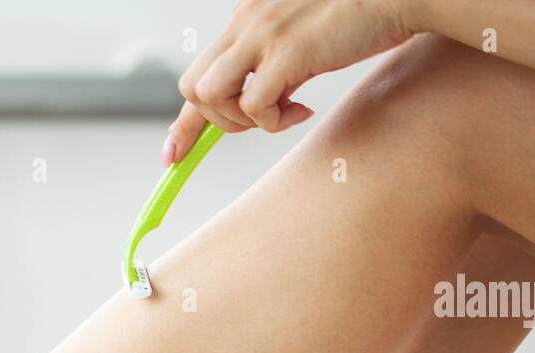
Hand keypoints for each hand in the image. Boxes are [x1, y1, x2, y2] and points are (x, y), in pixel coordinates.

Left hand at [164, 0, 414, 163]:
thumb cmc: (362, 14)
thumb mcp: (302, 35)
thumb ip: (274, 58)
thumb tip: (260, 102)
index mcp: (247, 15)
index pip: (199, 71)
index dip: (183, 122)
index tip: (172, 156)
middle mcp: (245, 21)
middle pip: (192, 87)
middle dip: (217, 121)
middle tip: (259, 120)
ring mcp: (262, 35)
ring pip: (210, 96)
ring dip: (241, 121)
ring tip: (281, 112)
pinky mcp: (286, 53)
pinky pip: (254, 108)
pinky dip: (274, 122)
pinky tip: (303, 108)